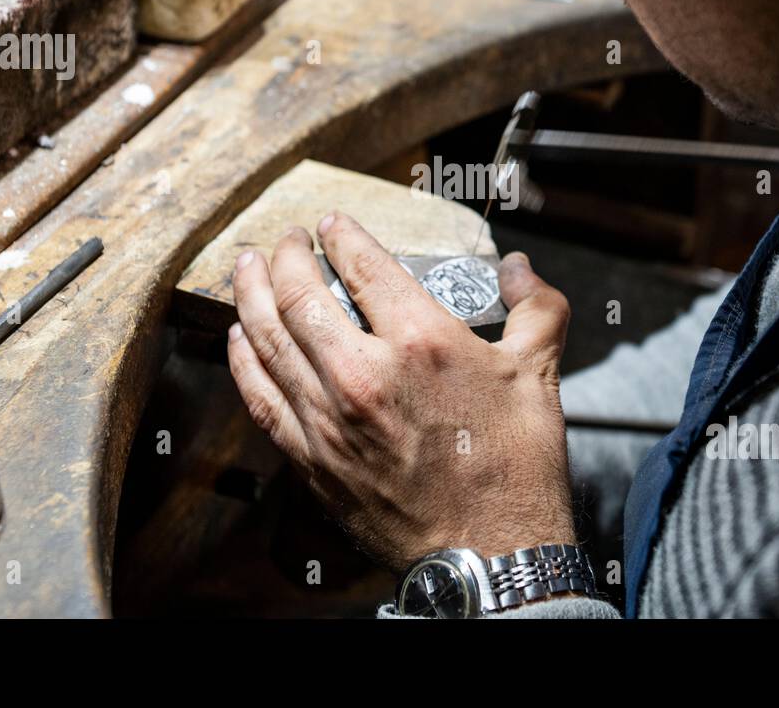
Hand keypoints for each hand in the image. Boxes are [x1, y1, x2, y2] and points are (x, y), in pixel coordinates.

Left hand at [226, 211, 575, 569]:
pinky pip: (261, 396)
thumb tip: (520, 268)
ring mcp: (330, 419)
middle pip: (301, 294)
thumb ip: (537, 308)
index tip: (331, 223)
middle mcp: (365, 374)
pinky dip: (243, 359)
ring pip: (269, 339)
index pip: (363, 265)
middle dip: (286, 256)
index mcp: (422, 342)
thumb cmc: (516, 467)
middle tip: (287, 240)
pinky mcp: (312, 459)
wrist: (492, 554)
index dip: (340, 234)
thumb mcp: (540, 374)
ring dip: (251, 293)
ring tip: (247, 266)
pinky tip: (238, 337)